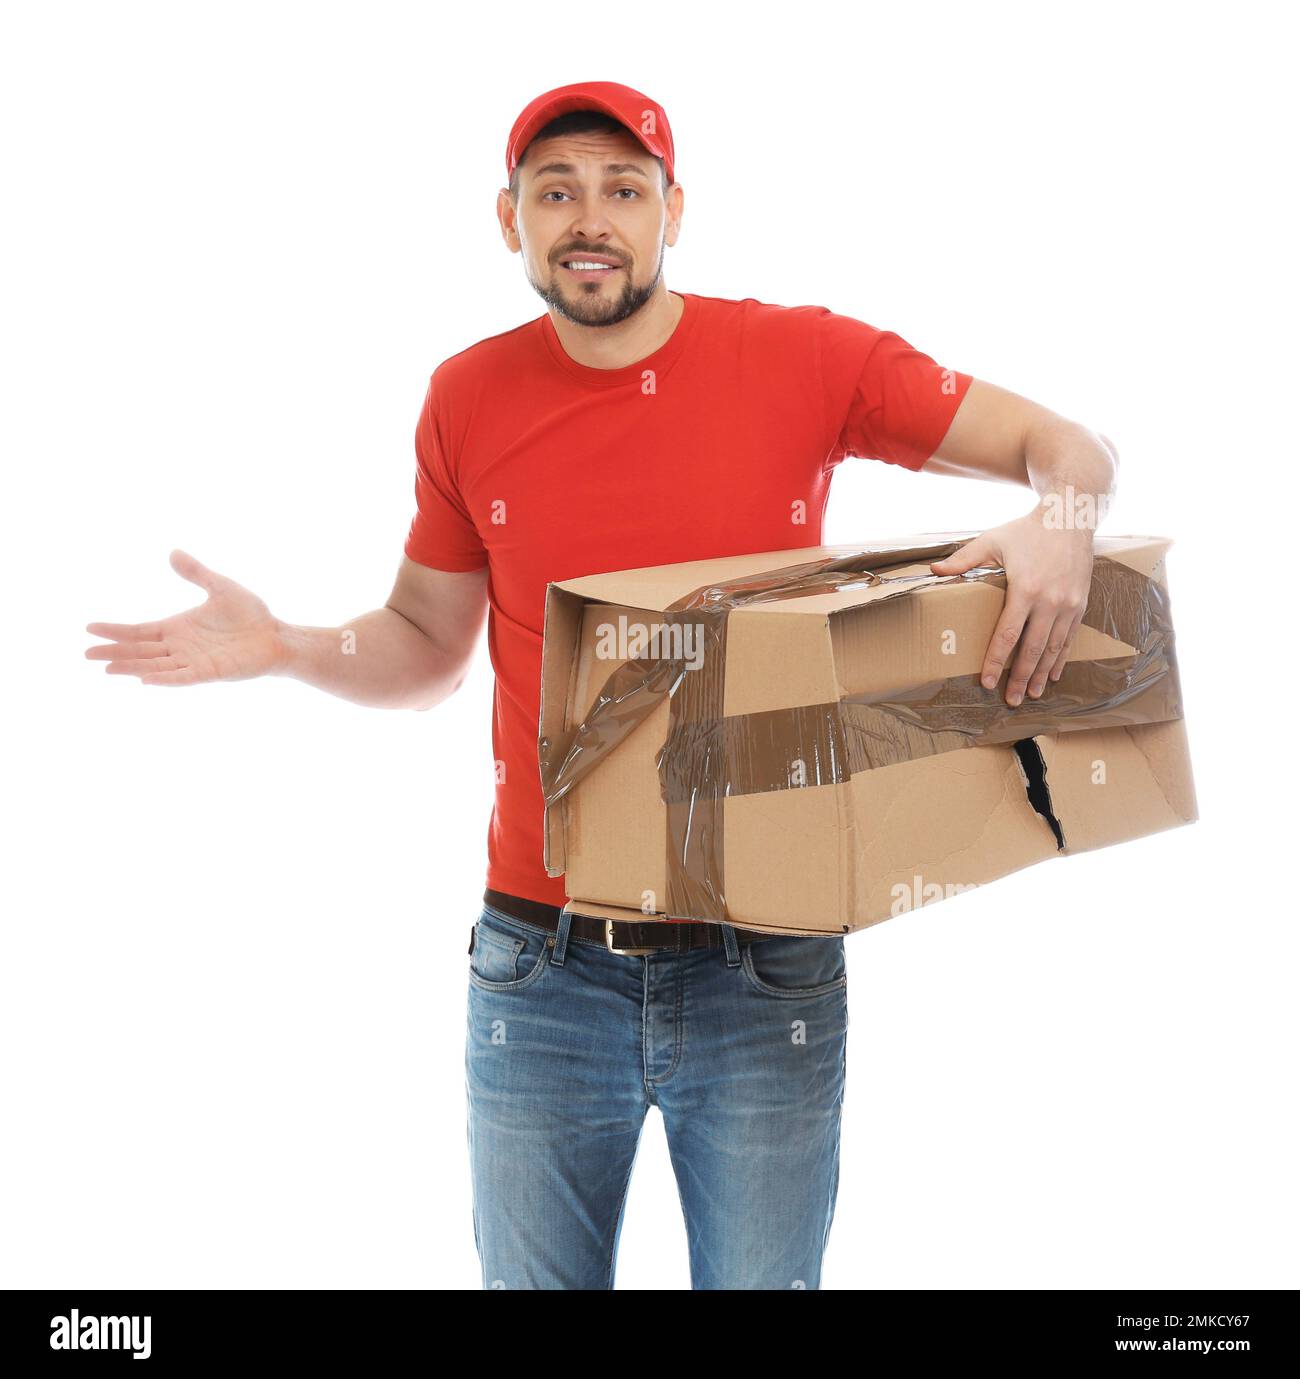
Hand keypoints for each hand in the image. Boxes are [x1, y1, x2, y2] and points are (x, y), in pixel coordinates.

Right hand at [85, 550, 285, 685]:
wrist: (277, 635)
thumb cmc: (251, 614)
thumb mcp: (220, 587)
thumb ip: (196, 573)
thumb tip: (173, 552)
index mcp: (178, 628)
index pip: (139, 631)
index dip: (115, 630)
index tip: (89, 628)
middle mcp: (180, 647)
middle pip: (140, 650)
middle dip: (114, 652)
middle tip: (86, 655)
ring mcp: (193, 661)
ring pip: (155, 666)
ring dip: (132, 667)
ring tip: (107, 669)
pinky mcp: (210, 672)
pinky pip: (183, 677)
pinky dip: (165, 679)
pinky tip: (145, 679)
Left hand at [929, 512, 1094, 705]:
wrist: (1071, 517)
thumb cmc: (1027, 530)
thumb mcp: (993, 540)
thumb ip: (964, 558)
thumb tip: (934, 571)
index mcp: (1026, 590)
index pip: (1008, 635)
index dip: (997, 661)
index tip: (988, 681)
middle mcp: (1050, 602)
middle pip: (1033, 650)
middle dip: (1020, 678)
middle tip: (1010, 700)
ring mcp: (1068, 605)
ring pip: (1053, 649)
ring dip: (1041, 674)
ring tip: (1031, 694)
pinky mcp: (1080, 604)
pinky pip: (1069, 639)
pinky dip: (1060, 659)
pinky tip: (1052, 675)